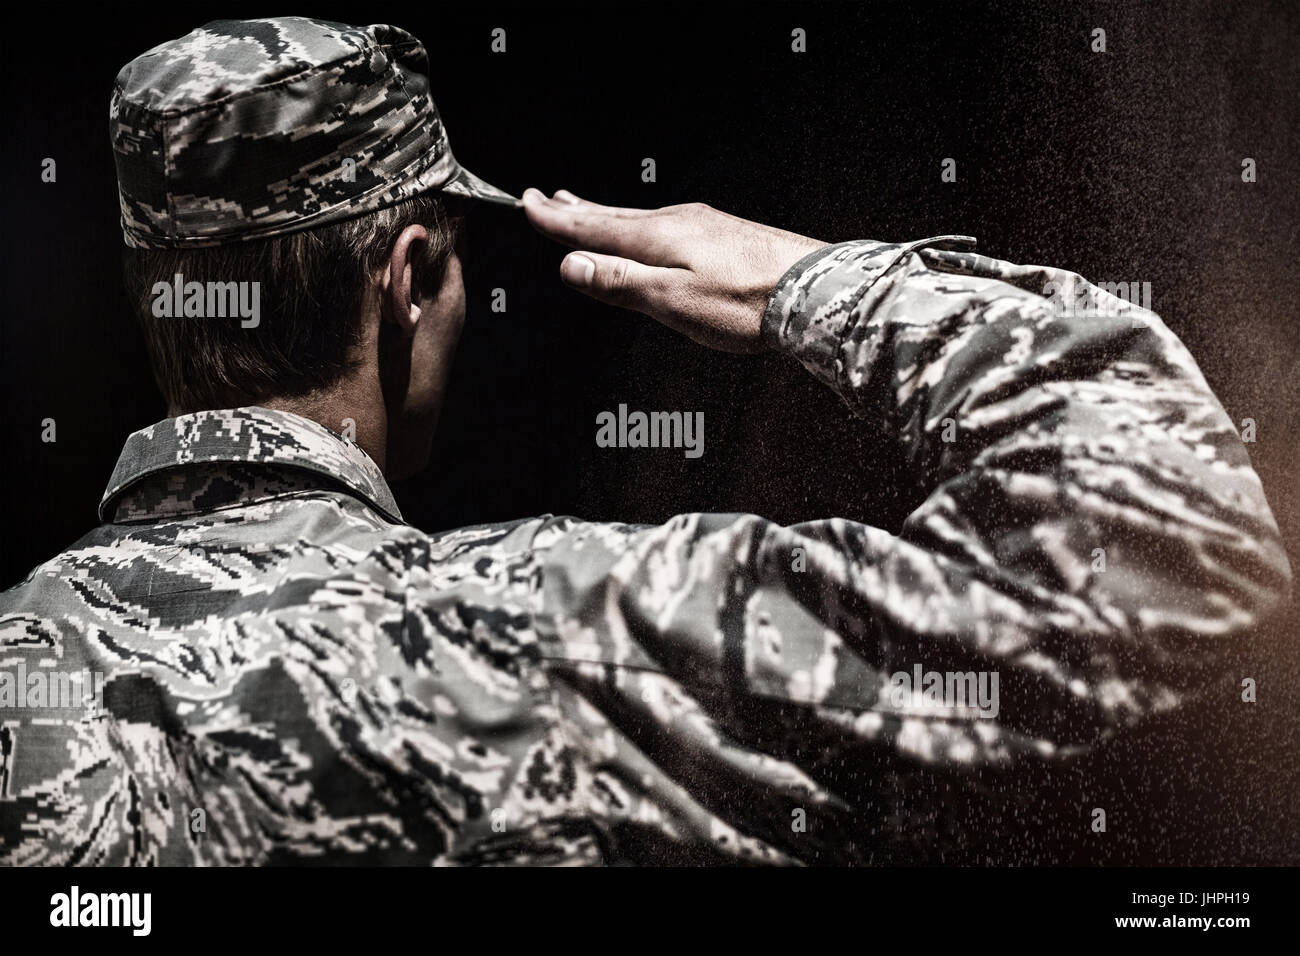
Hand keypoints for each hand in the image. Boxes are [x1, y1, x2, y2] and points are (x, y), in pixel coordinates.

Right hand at [522, 188, 826, 352]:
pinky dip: (642, 223)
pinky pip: (668, 224)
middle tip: (547, 198)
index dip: (555, 221)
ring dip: (607, 214)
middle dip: (576, 210)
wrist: (814, 291)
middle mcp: (677, 222)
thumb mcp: (671, 300)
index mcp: (656, 238)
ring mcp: (704, 225)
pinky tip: (650, 229)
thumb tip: (571, 265)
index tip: (527, 206)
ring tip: (586, 208)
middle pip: (614, 215)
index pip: (592, 228)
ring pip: (640, 218)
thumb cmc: (747, 302)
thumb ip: (620, 282)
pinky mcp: (726, 236)